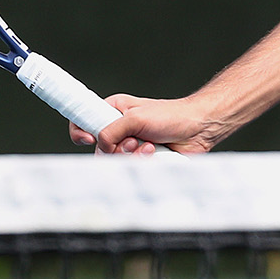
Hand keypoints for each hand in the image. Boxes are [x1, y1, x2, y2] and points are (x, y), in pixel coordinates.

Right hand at [68, 95, 223, 154]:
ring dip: (132, 155)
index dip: (80, 132)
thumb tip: (101, 145)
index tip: (89, 139)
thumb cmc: (171, 115)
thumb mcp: (136, 117)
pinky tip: (156, 152)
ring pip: (115, 160)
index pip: (83, 120)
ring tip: (149, 146)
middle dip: (115, 148)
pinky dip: (142, 162)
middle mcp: (118, 128)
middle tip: (133, 141)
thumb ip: (111, 130)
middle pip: (98, 147)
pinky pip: (131, 168)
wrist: (199, 128)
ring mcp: (129, 145)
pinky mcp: (141, 158)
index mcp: (113, 110)